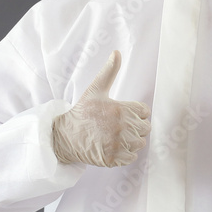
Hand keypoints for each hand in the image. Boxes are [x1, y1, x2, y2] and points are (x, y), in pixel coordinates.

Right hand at [52, 50, 150, 166]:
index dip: (135, 113)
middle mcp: (122, 127)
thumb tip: (116, 52)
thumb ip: (109, 71)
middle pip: (145, 128)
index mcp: (121, 109)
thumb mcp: (95, 89)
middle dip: (135, 127)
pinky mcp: (114, 158)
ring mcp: (118, 144)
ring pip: (140, 143)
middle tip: (118, 126)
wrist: (65, 136)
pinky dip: (125, 154)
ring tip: (115, 136)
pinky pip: (132, 157)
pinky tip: (113, 147)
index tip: (122, 114)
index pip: (144, 111)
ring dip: (131, 141)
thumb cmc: (82, 112)